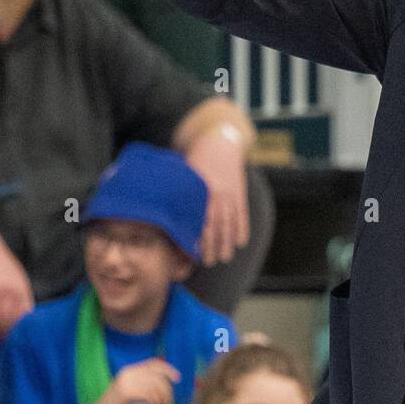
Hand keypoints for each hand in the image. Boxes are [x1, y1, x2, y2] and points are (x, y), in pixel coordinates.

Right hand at [101, 358, 179, 403]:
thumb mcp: (132, 390)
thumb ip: (145, 384)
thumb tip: (165, 384)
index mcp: (130, 369)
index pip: (153, 363)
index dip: (167, 369)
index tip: (177, 378)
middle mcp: (129, 372)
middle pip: (157, 375)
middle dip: (167, 389)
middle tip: (169, 402)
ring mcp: (127, 381)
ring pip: (155, 386)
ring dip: (163, 397)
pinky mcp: (127, 392)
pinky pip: (149, 394)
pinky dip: (155, 402)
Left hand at [185, 130, 249, 265]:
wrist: (219, 141)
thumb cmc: (195, 159)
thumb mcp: (184, 173)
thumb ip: (177, 193)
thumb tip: (162, 214)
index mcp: (200, 189)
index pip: (198, 219)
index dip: (196, 237)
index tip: (191, 253)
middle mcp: (217, 192)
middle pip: (215, 225)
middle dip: (212, 245)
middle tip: (208, 262)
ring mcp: (231, 193)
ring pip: (230, 222)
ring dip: (228, 242)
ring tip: (224, 258)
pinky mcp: (240, 193)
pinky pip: (242, 214)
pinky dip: (242, 229)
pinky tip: (240, 242)